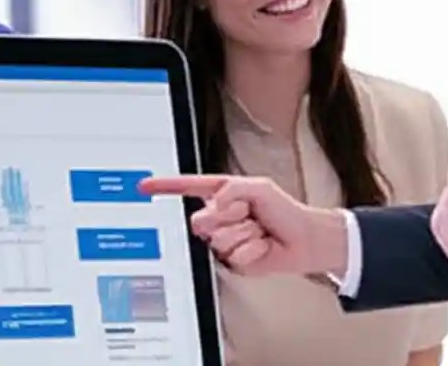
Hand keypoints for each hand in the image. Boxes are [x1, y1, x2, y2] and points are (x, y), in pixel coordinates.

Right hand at [139, 175, 348, 276]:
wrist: (303, 239)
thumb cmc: (284, 210)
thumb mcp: (258, 188)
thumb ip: (231, 190)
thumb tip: (214, 204)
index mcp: (220, 196)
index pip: (186, 189)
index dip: (164, 187)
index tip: (144, 186)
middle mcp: (218, 219)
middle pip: (201, 220)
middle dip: (227, 216)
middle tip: (246, 214)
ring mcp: (223, 242)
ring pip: (220, 240)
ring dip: (246, 233)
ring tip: (258, 231)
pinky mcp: (233, 262)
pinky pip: (235, 255)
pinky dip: (254, 248)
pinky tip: (262, 245)